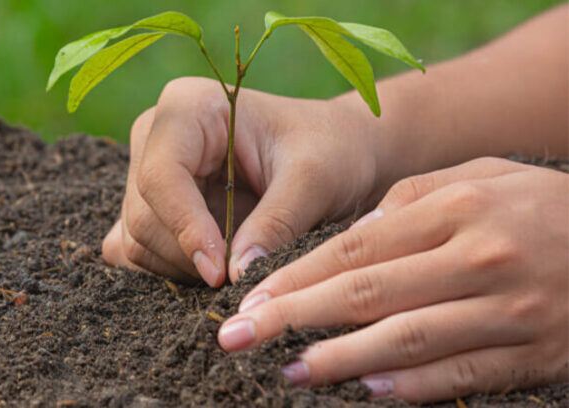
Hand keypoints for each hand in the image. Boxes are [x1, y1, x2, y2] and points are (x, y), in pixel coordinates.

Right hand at [102, 77, 384, 285]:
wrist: (338, 152)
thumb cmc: (331, 149)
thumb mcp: (315, 180)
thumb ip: (276, 223)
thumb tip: (237, 273)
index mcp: (187, 108)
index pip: (161, 176)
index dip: (185, 229)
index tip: (220, 272)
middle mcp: (155, 136)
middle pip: (144, 215)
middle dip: (191, 255)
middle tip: (244, 274)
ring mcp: (146, 171)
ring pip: (138, 240)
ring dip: (185, 268)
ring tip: (240, 264)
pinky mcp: (149, 206)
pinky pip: (139, 252)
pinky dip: (175, 271)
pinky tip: (218, 267)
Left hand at [219, 157, 568, 401]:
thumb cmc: (537, 205)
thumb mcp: (481, 177)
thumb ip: (411, 198)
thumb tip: (348, 233)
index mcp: (457, 208)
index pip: (355, 246)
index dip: (296, 276)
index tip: (249, 298)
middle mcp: (479, 258)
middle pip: (367, 293)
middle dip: (293, 318)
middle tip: (238, 337)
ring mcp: (508, 310)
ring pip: (406, 339)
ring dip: (338, 359)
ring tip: (287, 370)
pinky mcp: (533, 354)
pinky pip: (460, 376)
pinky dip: (409, 387)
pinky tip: (363, 390)